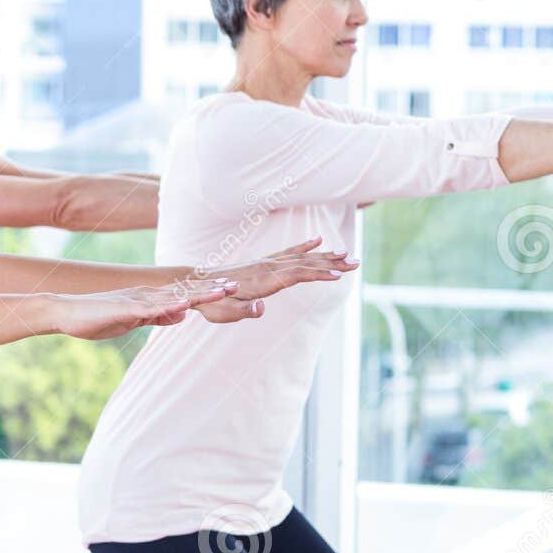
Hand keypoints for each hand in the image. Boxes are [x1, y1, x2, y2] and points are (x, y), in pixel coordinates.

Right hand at [49, 278, 237, 340]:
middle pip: (185, 292)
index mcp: (150, 299)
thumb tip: (181, 315)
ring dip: (197, 294)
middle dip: (212, 289)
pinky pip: (147, 309)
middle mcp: (147, 295)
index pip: (185, 295)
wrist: (64, 313)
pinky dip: (166, 307)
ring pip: (172, 297)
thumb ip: (156, 316)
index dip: (209, 292)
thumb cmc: (95, 318)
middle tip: (238, 285)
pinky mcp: (122, 310)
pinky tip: (181, 305)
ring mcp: (135, 301)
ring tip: (222, 291)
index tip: (232, 290)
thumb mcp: (132, 319)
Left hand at [217, 238, 358, 301]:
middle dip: (332, 263)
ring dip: (325, 255)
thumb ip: (242, 311)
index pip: (296, 275)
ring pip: (302, 257)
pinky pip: (288, 252)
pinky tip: (319, 240)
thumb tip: (262, 309)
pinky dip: (305, 246)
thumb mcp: (221, 312)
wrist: (195, 282)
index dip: (317, 275)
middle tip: (357, 263)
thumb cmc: (210, 301)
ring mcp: (266, 262)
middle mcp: (267, 267)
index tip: (338, 275)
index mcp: (262, 281)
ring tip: (349, 254)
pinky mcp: (262, 261)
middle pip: (305, 264)